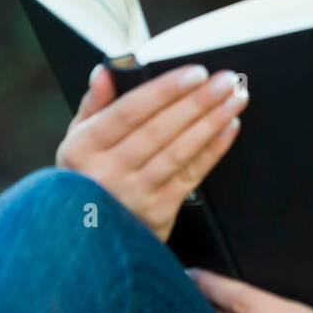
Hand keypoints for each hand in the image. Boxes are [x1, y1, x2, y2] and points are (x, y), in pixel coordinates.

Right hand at [55, 62, 247, 242]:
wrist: (87, 240)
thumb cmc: (85, 181)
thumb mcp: (77, 143)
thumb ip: (95, 104)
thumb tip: (105, 72)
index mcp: (84, 148)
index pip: (129, 111)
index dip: (165, 90)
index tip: (194, 73)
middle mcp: (107, 172)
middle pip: (160, 130)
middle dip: (198, 101)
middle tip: (226, 81)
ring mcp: (134, 195)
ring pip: (179, 152)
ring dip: (211, 123)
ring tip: (234, 100)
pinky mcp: (158, 213)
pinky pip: (191, 176)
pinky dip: (213, 150)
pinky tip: (228, 129)